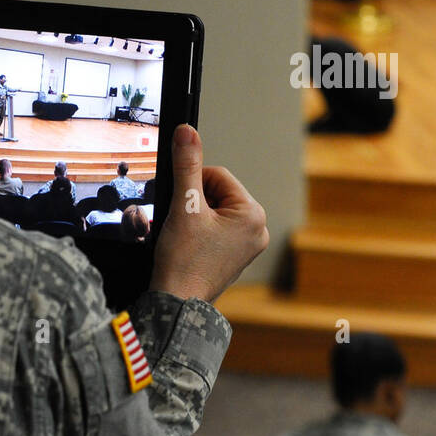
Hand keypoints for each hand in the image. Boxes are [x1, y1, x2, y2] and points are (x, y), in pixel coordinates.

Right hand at [150, 124, 268, 302]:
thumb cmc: (183, 262)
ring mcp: (248, 245)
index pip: (218, 175)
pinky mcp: (236, 256)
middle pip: (218, 193)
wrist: (177, 303)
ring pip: (215, 210)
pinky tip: (192, 246)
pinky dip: (200, 231)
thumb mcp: (184, 206)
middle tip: (184, 225)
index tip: (182, 206)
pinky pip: (217, 229)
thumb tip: (187, 132)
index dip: (193, 185)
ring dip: (196, 216)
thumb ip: (186, 165)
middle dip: (196, 203)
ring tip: (187, 237)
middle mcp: (258, 229)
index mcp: (253, 214)